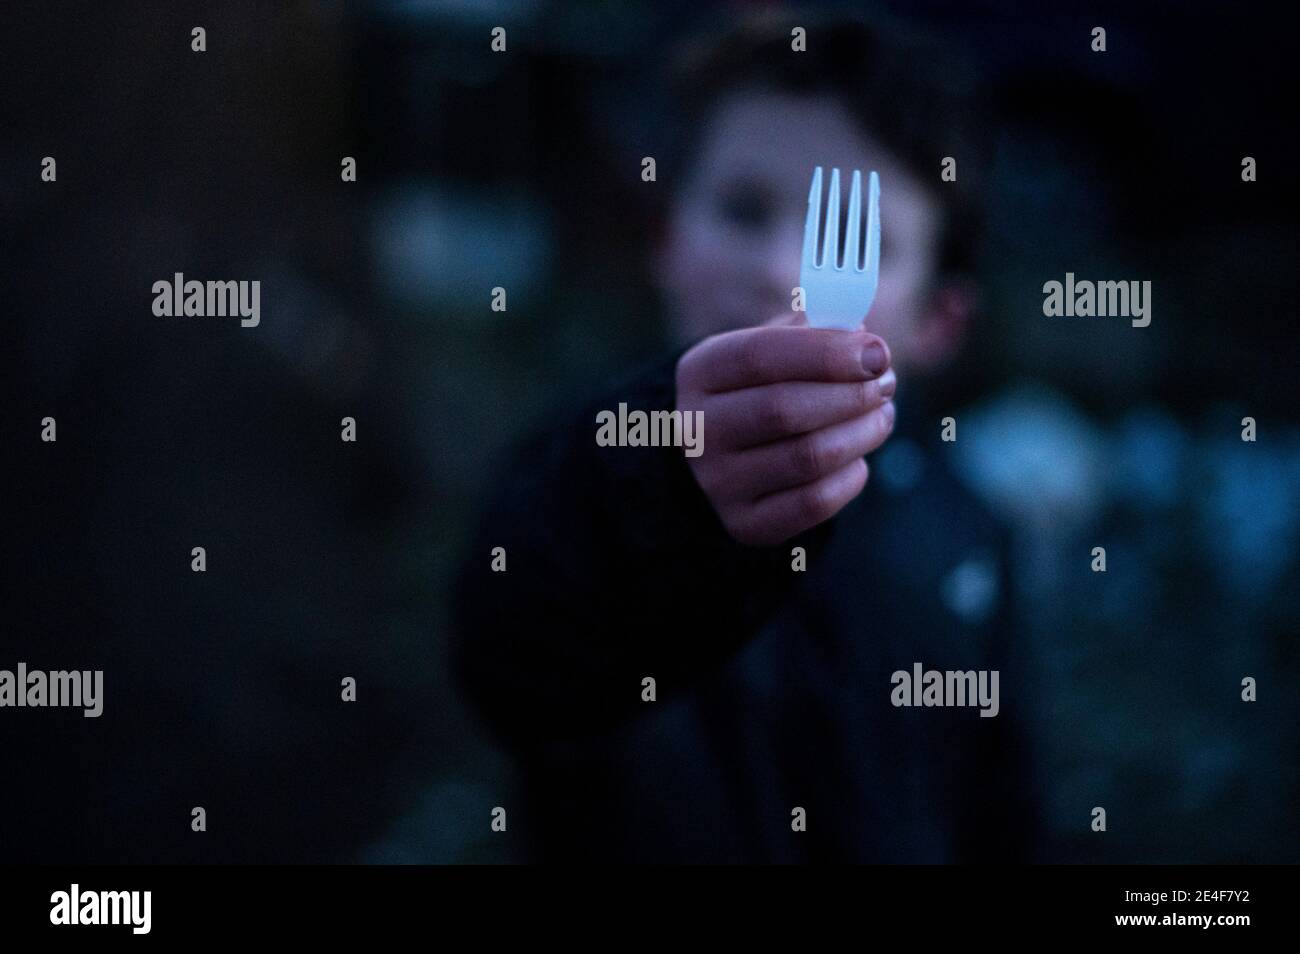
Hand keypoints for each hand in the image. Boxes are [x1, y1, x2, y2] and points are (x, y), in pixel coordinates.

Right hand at [675, 317, 895, 545]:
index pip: (759, 356)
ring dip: (862, 433)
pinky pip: (815, 503)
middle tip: (887, 383)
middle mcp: (698, 430)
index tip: (877, 352)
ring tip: (882, 415)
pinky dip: (851, 477)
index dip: (825, 351)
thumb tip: (859, 332)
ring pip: (808, 457)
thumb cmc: (759, 391)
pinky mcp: (745, 524)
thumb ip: (810, 333)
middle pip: (784, 409)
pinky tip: (857, 457)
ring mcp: (718, 483)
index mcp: (700, 373)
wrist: (721, 460)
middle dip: (851, 394)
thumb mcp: (769, 351)